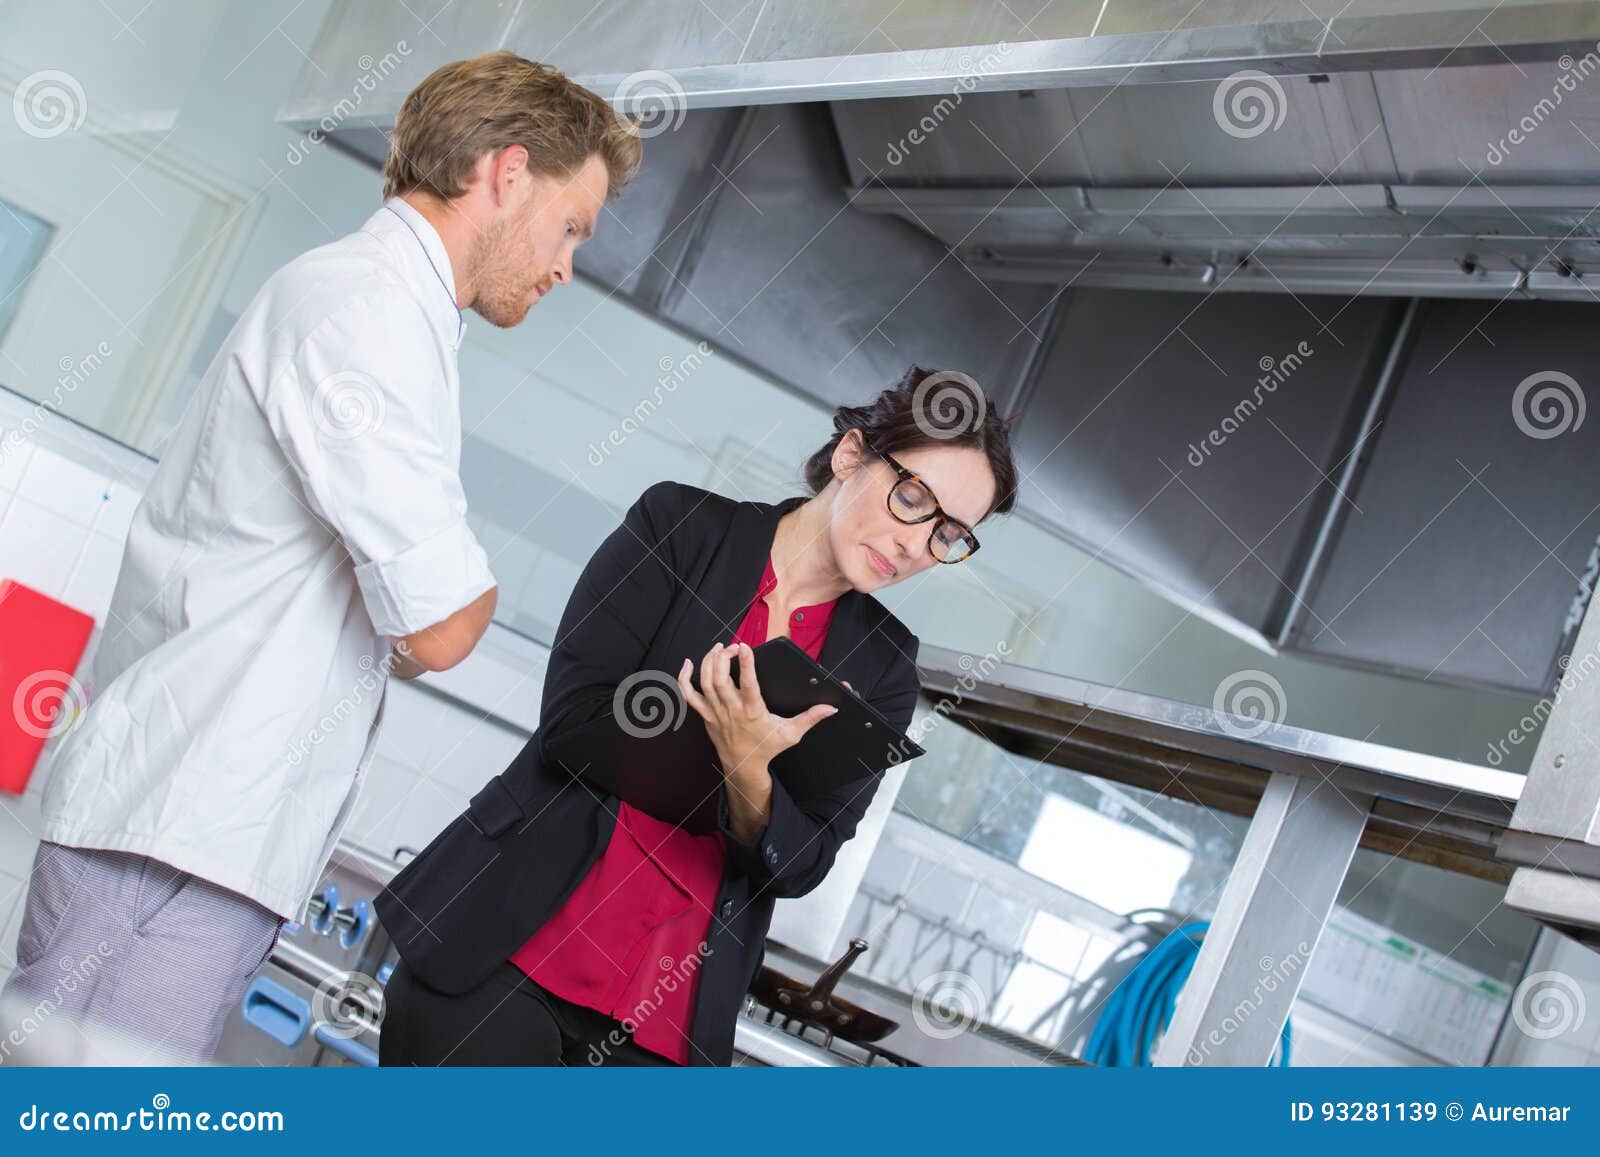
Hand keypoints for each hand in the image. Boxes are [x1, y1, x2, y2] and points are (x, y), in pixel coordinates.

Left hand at [678, 641, 837, 843]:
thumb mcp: (791, 733)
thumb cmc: (766, 748)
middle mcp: (731, 711)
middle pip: (720, 680)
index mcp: (753, 713)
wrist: (743, 767)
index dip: (746, 665)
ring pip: (705, 683)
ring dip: (709, 661)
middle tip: (734, 646)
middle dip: (724, 658)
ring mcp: (716, 713)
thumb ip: (811, 718)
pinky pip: (689, 695)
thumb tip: (830, 709)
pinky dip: (684, 678)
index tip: (746, 647)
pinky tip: (688, 663)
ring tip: (719, 647)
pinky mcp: (706, 715)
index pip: (748, 685)